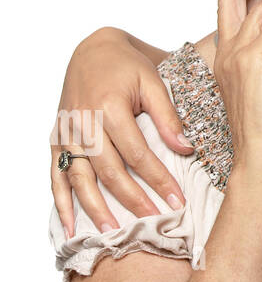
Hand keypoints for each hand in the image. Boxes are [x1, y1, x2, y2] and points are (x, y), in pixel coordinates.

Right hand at [50, 28, 190, 239]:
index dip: (158, 178)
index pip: (137, 153)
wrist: (93, 49)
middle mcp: (83, 122)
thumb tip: (186, 149)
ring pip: (79, 177)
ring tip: (113, 232)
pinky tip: (67, 224)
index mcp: (109, 107)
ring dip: (94, 208)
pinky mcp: (56, 138)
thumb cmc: (128, 65)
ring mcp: (66, 132)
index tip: (177, 200)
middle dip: (133, 198)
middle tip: (155, 220)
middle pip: (109, 170)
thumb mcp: (154, 81)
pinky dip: (60, 201)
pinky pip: (56, 174)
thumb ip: (168, 116)